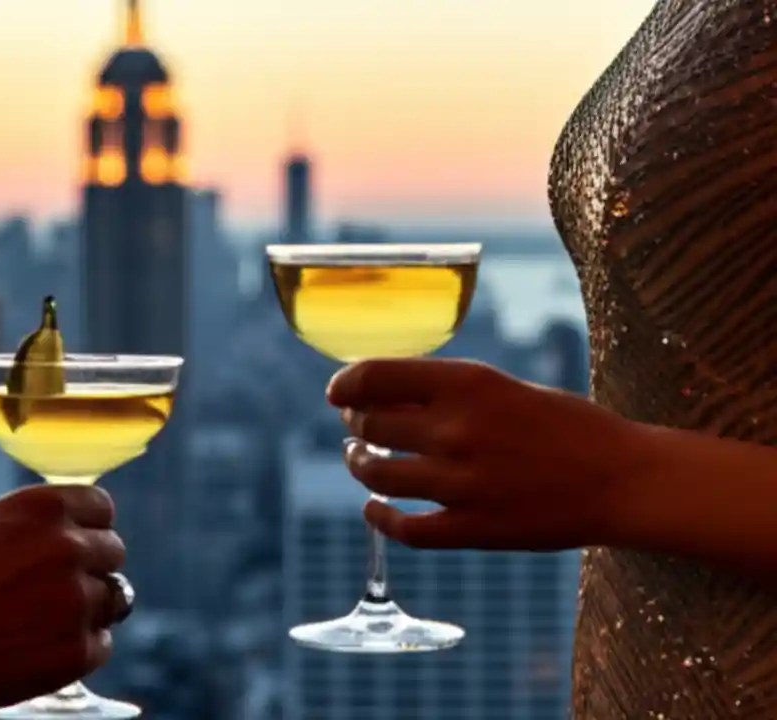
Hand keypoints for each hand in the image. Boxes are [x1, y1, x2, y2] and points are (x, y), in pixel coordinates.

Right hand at [0, 485, 126, 708]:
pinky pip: (101, 644)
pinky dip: (79, 647)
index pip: (101, 507)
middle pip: (112, 552)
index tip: (79, 540)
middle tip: (58, 585)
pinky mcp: (78, 649)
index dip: (89, 526)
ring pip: (111, 599)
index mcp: (47, 509)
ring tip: (47, 621)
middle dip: (91, 566)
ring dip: (88, 608)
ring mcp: (79, 601)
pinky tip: (44, 647)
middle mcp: (72, 549)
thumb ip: (33, 523)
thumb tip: (62, 530)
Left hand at [328, 358, 655, 550]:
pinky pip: (404, 528)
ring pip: (377, 474)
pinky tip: (375, 509)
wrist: (625, 479)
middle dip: (356, 424)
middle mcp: (456, 430)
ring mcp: (461, 483)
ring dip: (360, 465)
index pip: (374, 377)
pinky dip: (380, 517)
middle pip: (369, 425)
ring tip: (362, 460)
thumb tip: (380, 396)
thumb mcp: (504, 388)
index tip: (337, 393)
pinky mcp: (473, 529)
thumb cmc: (567, 426)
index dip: (345, 385)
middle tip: (358, 426)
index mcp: (467, 383)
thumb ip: (445, 392)